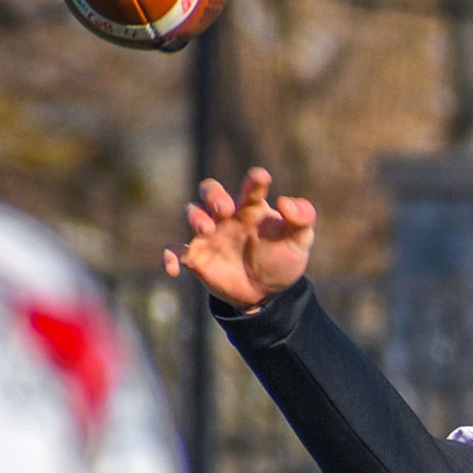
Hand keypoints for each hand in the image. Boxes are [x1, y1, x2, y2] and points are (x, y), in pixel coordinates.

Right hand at [163, 167, 314, 310]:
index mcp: (253, 208)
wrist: (266, 294)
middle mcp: (227, 216)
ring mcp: (210, 235)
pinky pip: (176, 251)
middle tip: (225, 209)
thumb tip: (286, 202)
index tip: (261, 179)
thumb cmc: (281, 260)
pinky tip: (173, 269)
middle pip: (211, 191)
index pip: (252, 187)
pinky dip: (170, 257)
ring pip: (193, 213)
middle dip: (214, 194)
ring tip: (207, 228)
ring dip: (196, 217)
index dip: (255, 180)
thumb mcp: (299, 241)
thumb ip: (302, 219)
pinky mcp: (197, 257)